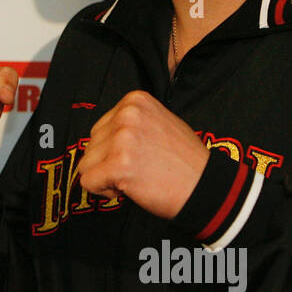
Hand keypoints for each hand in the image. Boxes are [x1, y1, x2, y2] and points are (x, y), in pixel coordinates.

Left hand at [76, 90, 209, 218]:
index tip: (139, 156)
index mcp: (135, 101)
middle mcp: (127, 114)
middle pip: (90, 146)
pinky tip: (129, 188)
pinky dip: (104, 191)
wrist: (205, 187)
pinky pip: (88, 181)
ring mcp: (122, 138)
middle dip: (108, 163)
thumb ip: (130, 124)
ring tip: (137, 177)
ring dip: (106, 177)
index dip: (114, 150)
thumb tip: (102, 136)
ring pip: (86, 164)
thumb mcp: (160, 123)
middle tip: (139, 169)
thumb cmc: (185, 162)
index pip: (100, 129)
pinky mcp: (118, 164)